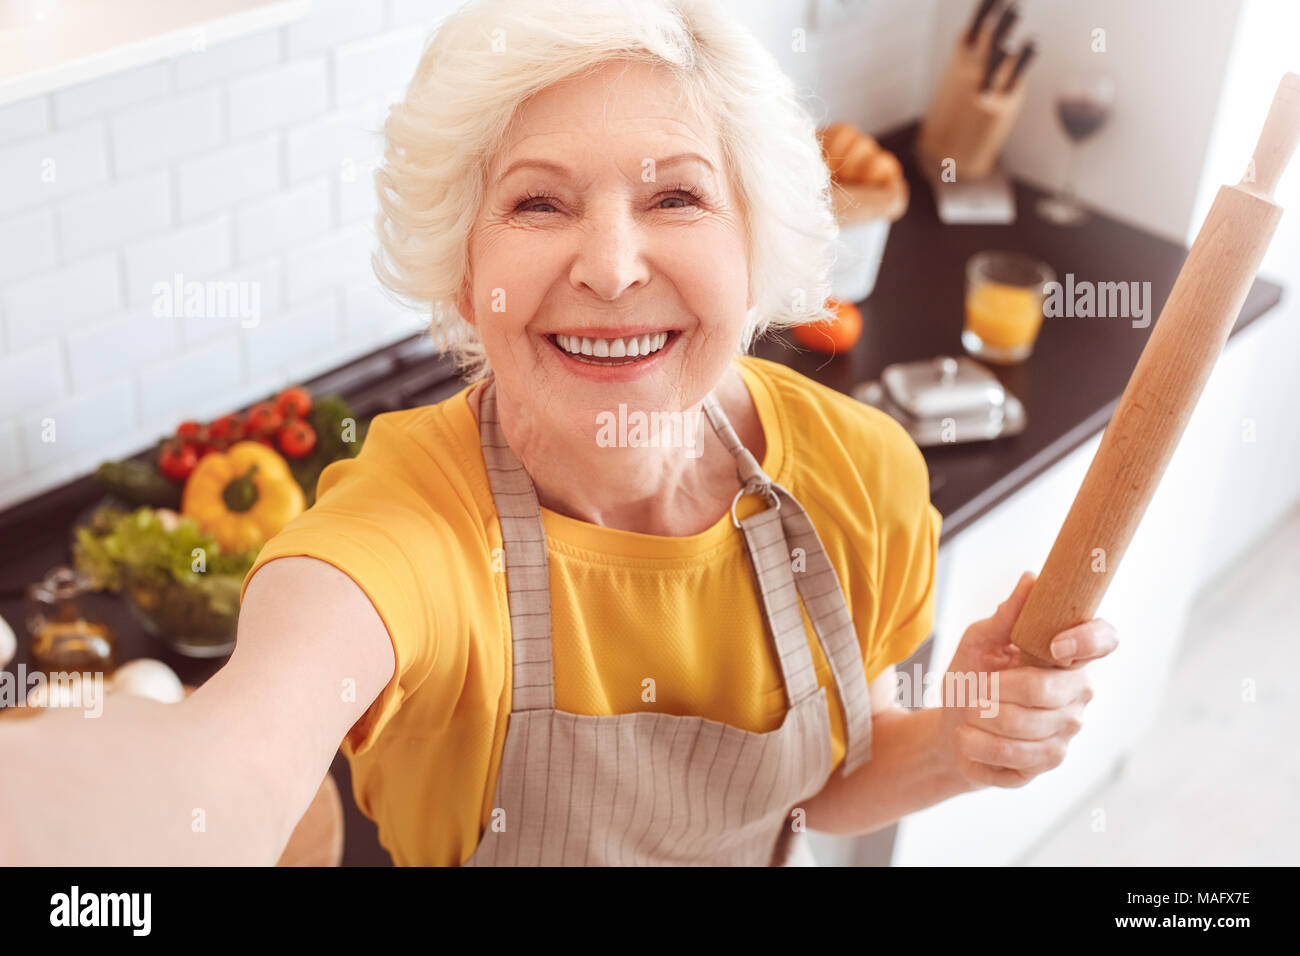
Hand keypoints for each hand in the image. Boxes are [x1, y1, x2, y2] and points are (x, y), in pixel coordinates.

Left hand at [937, 570, 1119, 788]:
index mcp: (1069, 654)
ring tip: (969, 715)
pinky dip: (978, 746)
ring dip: (980, 720)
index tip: (1055, 647)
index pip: (1104, 639)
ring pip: (1023, 727)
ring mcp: (1067, 730)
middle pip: (1044, 690)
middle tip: (975, 690)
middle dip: (994, 691)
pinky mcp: (1050, 762)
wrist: (952, 730)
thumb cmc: (972, 677)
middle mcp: (1078, 691)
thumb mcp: (979, 641)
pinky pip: (1013, 756)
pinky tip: (971, 740)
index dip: (1087, 641)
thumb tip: (1032, 578)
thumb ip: (1006, 615)